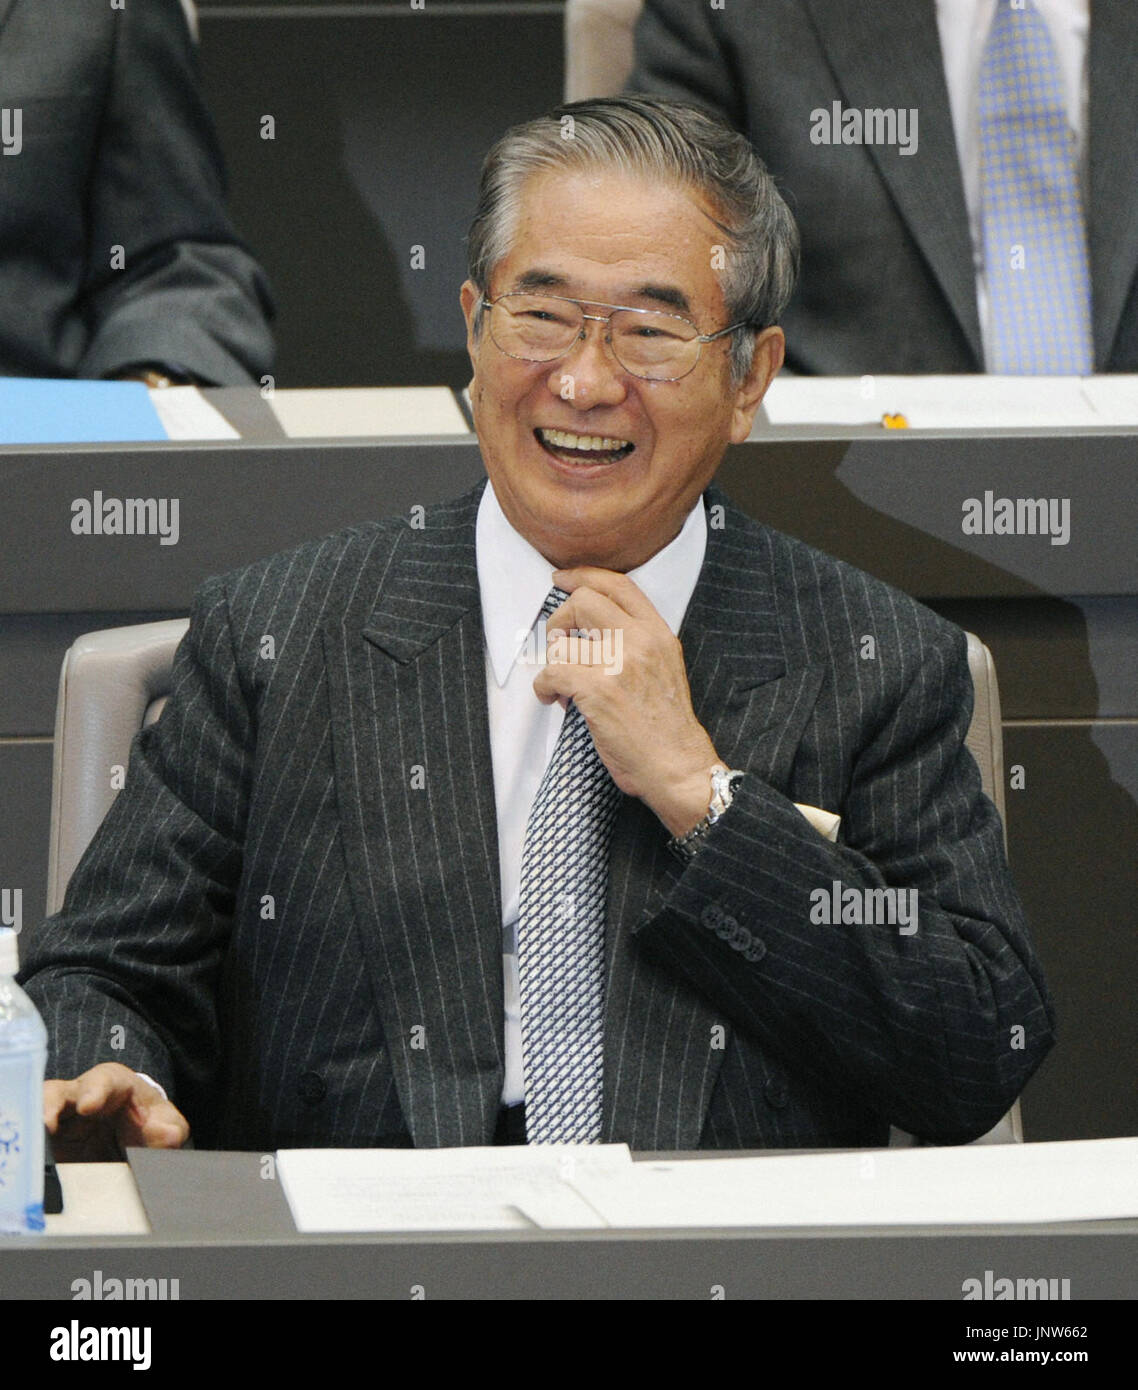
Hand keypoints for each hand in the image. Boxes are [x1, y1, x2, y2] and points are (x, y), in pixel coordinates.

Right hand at [44, 1063, 189, 1161]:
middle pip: (58, 1093)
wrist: (133, 1136)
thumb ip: (168, 1128)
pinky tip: (31, 1165)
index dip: (94, 1091)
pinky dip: (31, 1153)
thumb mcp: (164, 1122)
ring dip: (35, 1129)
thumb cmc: (147, 1121)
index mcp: (111, 1085)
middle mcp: (79, 1098)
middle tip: (47, 1123)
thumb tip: (168, 1136)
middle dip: (51, 1105)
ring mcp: (59, 1122)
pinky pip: (35, 1145)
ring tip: (33, 1146)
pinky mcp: (48, 1145)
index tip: (89, 1105)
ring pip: (39, 1116)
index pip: (101, 1082)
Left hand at [534, 567, 720, 836]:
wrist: (677, 765)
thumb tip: (588, 630)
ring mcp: (619, 664)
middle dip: (560, 621)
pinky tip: (555, 700)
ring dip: (552, 665)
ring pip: (563, 643)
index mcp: (658, 633)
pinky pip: (552, 672)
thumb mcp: (664, 668)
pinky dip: (544, 688)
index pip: (619, 585)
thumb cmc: (666, 726)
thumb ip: (636, 642)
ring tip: (563, 687)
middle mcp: (641, 641)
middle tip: (559, 644)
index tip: (563, 579)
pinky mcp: (599, 690)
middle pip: (584, 601)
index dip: (584, 576)